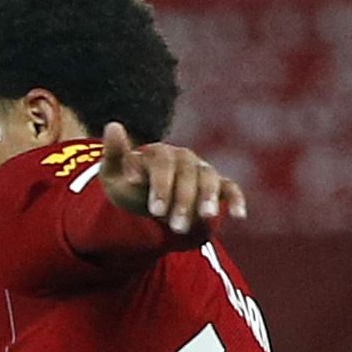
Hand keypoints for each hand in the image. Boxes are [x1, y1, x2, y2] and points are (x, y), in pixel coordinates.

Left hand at [96, 122, 245, 234]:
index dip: (160, 186)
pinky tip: (239, 215)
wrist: (142, 194)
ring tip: (204, 219)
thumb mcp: (112, 174)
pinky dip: (236, 199)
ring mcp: (200, 169)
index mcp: (158, 153)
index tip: (154, 211)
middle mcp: (183, 157)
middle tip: (174, 225)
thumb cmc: (126, 185)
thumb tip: (113, 126)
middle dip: (182, 200)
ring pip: (208, 180)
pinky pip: (229, 187)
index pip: (162, 164)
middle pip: (187, 174)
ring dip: (207, 200)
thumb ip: (114, 154)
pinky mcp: (215, 183)